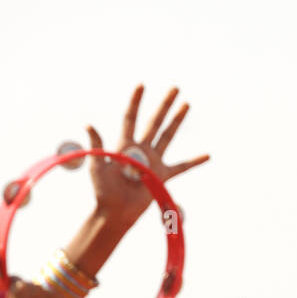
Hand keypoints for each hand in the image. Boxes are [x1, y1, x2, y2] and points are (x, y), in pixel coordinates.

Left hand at [87, 85, 209, 228]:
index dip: (136, 102)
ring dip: (177, 120)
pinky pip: (182, 167)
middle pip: (155, 122)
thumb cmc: (103, 190)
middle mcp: (141, 149)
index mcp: (124, 144)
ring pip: (168, 136)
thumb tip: (89, 125)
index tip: (141, 85)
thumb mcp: (97, 166)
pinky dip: (194, 162)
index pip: (130, 118)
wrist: (116, 212)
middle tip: (175, 88)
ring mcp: (153, 161)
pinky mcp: (162, 176)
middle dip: (164, 105)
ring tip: (186, 104)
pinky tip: (207, 156)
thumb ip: (96, 145)